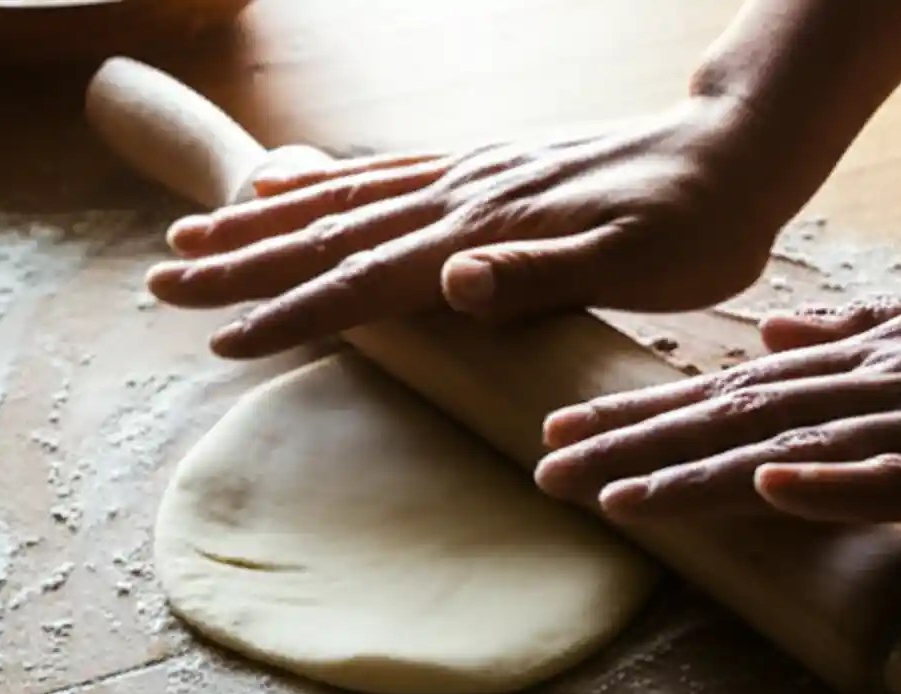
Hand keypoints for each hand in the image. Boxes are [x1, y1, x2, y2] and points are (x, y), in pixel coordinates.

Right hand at [146, 94, 807, 357]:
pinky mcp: (484, 165)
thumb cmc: (700, 223)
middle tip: (163, 279)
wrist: (737, 146)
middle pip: (328, 232)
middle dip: (243, 261)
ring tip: (198, 230)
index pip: (366, 279)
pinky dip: (325, 181)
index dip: (291, 311)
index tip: (220, 339)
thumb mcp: (640, 264)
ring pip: (343, 197)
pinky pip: (384, 171)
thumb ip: (542, 276)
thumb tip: (449, 281)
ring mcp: (468, 174)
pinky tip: (293, 183)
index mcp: (486, 231)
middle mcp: (461, 196)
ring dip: (265, 219)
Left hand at [535, 274, 900, 532]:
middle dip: (635, 448)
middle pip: (731, 420)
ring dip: (704, 475)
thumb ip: (855, 334)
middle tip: (548, 471)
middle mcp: (870, 390)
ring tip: (620, 498)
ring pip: (792, 450)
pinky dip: (836, 483)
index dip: (640, 413)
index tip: (565, 430)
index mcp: (856, 364)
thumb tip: (771, 338)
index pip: (723, 390)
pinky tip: (772, 490)